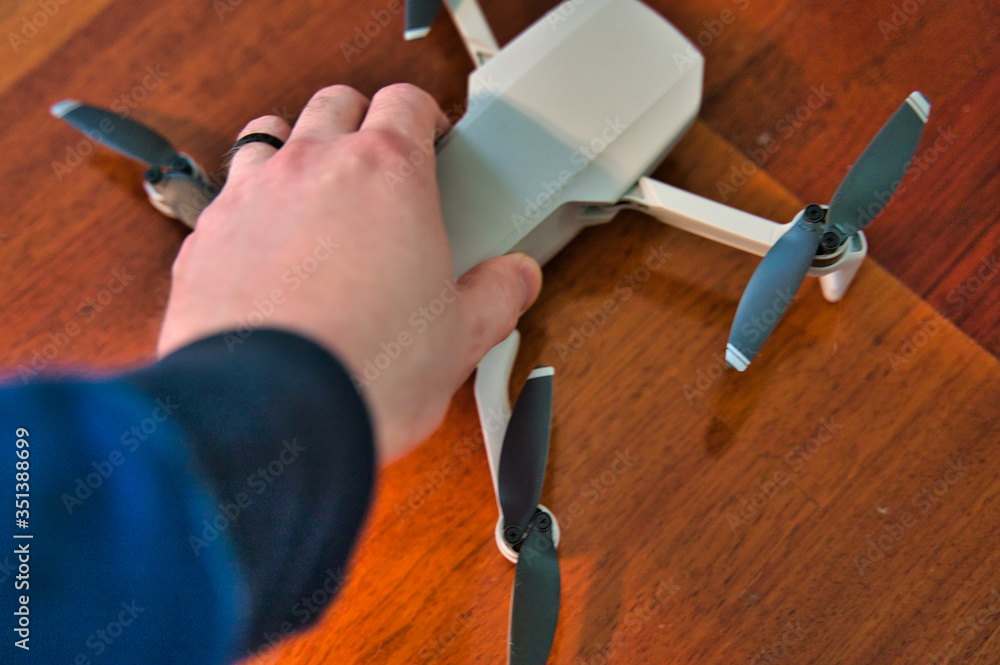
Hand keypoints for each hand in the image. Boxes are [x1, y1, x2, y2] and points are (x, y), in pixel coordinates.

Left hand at [158, 83, 541, 462]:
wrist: (271, 414)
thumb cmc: (366, 369)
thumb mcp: (461, 338)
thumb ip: (497, 296)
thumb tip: (514, 279)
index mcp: (388, 173)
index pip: (406, 101)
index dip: (424, 115)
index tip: (431, 139)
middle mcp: (313, 166)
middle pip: (335, 102)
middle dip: (359, 119)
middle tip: (377, 160)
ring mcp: (251, 195)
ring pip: (268, 133)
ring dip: (293, 148)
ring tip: (312, 190)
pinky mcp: (203, 238)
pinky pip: (224, 196)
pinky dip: (247, 207)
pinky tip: (261, 247)